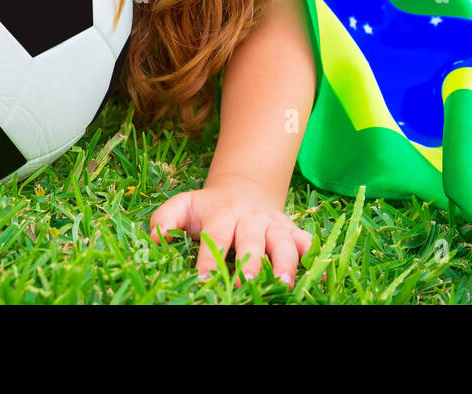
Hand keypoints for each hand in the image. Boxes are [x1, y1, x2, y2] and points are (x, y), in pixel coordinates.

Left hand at [148, 174, 311, 286]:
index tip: (203, 281)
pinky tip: (318, 276)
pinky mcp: (292, 231)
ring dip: (286, 263)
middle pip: (252, 241)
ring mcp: (274, 225)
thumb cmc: (208, 207)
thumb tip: (154, 240)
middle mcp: (250, 218)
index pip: (215, 237)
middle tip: (246, 282)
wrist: (245, 188)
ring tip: (284, 284)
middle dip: (251, 262)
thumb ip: (164, 221)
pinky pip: (307, 243)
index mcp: (222, 213)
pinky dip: (315, 258)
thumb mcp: (183, 205)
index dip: (209, 260)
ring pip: (283, 243)